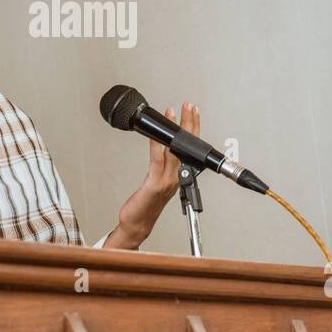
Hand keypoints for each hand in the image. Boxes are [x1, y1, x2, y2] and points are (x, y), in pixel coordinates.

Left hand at [114, 101, 199, 246]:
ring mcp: (166, 181)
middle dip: (189, 124)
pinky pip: (157, 160)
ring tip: (174, 113)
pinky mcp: (153, 185)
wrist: (137, 225)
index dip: (193, 129)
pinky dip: (157, 145)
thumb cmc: (144, 205)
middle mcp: (175, 177)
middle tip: (189, 107)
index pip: (189, 148)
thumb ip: (161, 165)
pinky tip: (156, 134)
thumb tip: (161, 148)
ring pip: (174, 151)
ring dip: (176, 130)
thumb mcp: (156, 182)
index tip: (194, 112)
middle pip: (186, 146)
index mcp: (178, 175)